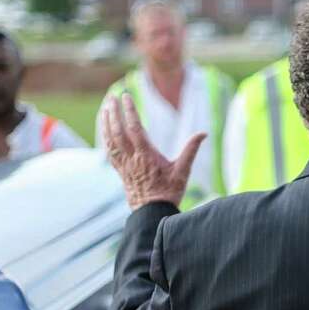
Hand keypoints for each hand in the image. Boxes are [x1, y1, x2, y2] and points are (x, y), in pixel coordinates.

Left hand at [102, 93, 203, 209]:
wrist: (153, 212)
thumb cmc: (169, 192)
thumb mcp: (183, 171)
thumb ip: (191, 150)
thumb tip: (203, 133)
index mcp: (146, 156)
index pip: (135, 128)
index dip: (130, 111)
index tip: (126, 97)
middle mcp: (132, 159)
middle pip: (118, 131)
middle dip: (114, 113)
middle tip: (112, 97)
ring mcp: (124, 165)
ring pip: (111, 140)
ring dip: (106, 123)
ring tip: (105, 108)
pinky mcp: (120, 170)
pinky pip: (109, 150)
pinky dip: (106, 137)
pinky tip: (105, 129)